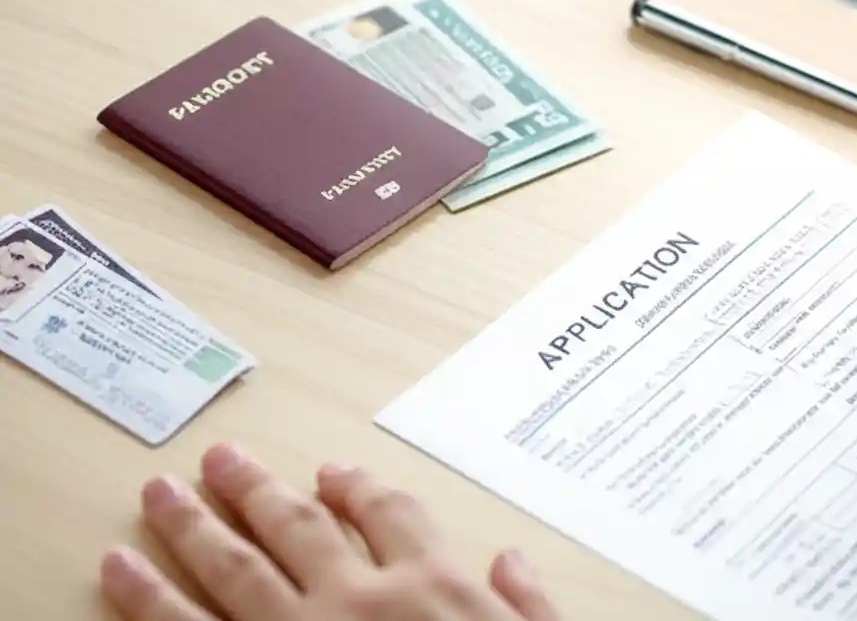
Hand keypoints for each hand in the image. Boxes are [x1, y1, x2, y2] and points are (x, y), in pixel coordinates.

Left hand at [100, 444, 559, 620]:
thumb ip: (527, 604)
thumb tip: (511, 561)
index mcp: (430, 586)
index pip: (387, 513)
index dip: (358, 487)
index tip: (332, 472)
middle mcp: (358, 599)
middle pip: (298, 526)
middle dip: (256, 489)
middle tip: (220, 460)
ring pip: (234, 567)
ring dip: (193, 525)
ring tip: (158, 496)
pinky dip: (148, 600)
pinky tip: (119, 571)